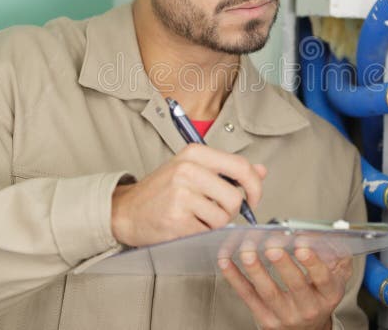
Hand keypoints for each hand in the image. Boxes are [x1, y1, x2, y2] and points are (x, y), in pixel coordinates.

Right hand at [110, 143, 266, 246]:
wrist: (126, 211)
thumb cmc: (162, 191)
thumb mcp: (193, 170)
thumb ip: (227, 170)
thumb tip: (261, 171)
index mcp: (195, 153)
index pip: (241, 166)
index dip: (255, 185)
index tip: (254, 198)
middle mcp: (188, 169)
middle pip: (234, 197)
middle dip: (230, 211)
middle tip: (214, 211)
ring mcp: (181, 194)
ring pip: (222, 217)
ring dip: (214, 223)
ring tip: (195, 217)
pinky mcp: (176, 219)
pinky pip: (207, 232)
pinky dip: (201, 234)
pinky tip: (185, 225)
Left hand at [218, 245, 352, 329]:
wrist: (308, 329)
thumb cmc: (319, 294)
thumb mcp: (337, 276)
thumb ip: (337, 255)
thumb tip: (327, 232)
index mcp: (328, 294)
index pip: (323, 278)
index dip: (313, 262)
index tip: (302, 246)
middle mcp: (309, 307)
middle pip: (295, 285)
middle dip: (283, 264)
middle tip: (272, 246)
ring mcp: (286, 315)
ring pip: (268, 292)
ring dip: (256, 270)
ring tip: (247, 251)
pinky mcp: (266, 319)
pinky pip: (248, 296)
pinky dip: (235, 278)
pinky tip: (227, 261)